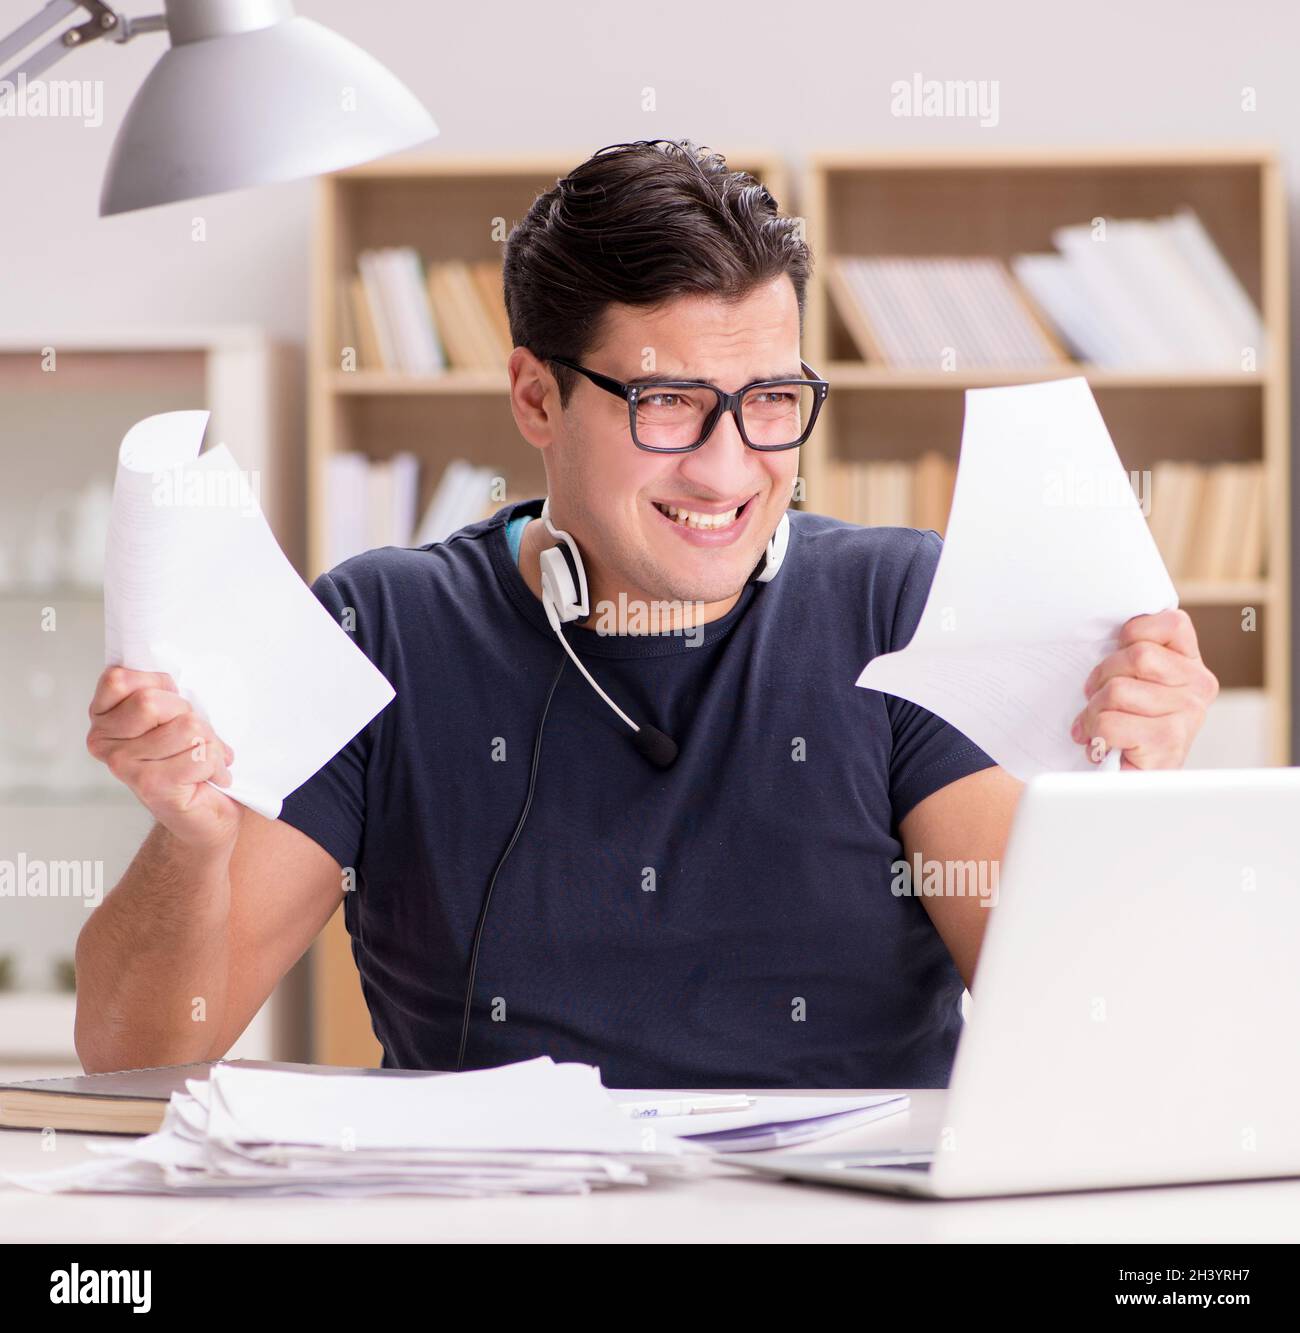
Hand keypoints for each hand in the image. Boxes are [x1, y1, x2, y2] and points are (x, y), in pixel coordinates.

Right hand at [86, 667, 242, 853]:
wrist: (204, 816)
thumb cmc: (189, 758)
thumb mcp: (173, 713)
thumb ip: (162, 691)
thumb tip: (179, 671)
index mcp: (102, 716)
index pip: (121, 678)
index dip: (160, 684)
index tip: (173, 706)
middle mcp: (103, 741)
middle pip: (154, 702)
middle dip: (189, 715)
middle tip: (194, 738)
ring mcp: (123, 765)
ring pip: (186, 727)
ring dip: (208, 742)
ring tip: (203, 760)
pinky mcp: (151, 785)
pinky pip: (200, 755)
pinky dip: (217, 765)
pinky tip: (211, 778)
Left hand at [1070, 609, 1217, 769]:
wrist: (1136, 784)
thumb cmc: (1129, 728)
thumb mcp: (1137, 683)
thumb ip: (1135, 656)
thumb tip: (1105, 634)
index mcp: (1193, 666)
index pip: (1171, 622)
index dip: (1133, 633)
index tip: (1118, 657)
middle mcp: (1199, 686)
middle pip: (1136, 655)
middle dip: (1102, 676)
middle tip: (1096, 698)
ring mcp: (1187, 714)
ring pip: (1117, 690)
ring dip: (1094, 710)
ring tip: (1097, 725)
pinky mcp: (1167, 741)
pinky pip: (1109, 723)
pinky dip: (1094, 734)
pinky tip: (1101, 745)